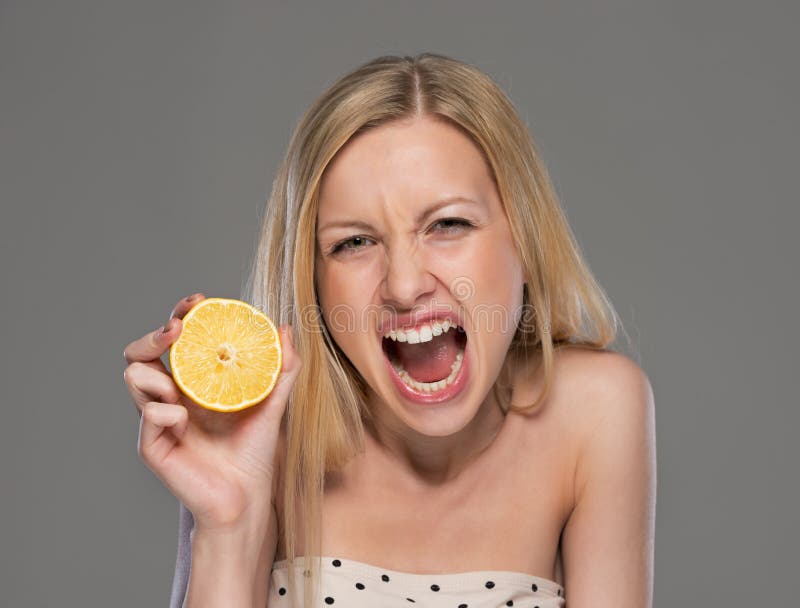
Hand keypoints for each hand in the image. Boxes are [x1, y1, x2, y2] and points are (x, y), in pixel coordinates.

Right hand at [122, 293, 300, 531]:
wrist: (249, 496)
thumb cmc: (254, 451)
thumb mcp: (273, 403)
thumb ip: (281, 368)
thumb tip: (285, 329)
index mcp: (192, 381)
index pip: (175, 340)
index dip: (180, 316)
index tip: (199, 301)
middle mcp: (169, 395)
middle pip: (140, 351)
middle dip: (152, 334)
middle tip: (178, 330)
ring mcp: (157, 419)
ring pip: (133, 377)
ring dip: (155, 373)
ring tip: (182, 389)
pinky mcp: (152, 445)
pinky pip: (146, 416)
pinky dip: (164, 411)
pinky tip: (185, 421)